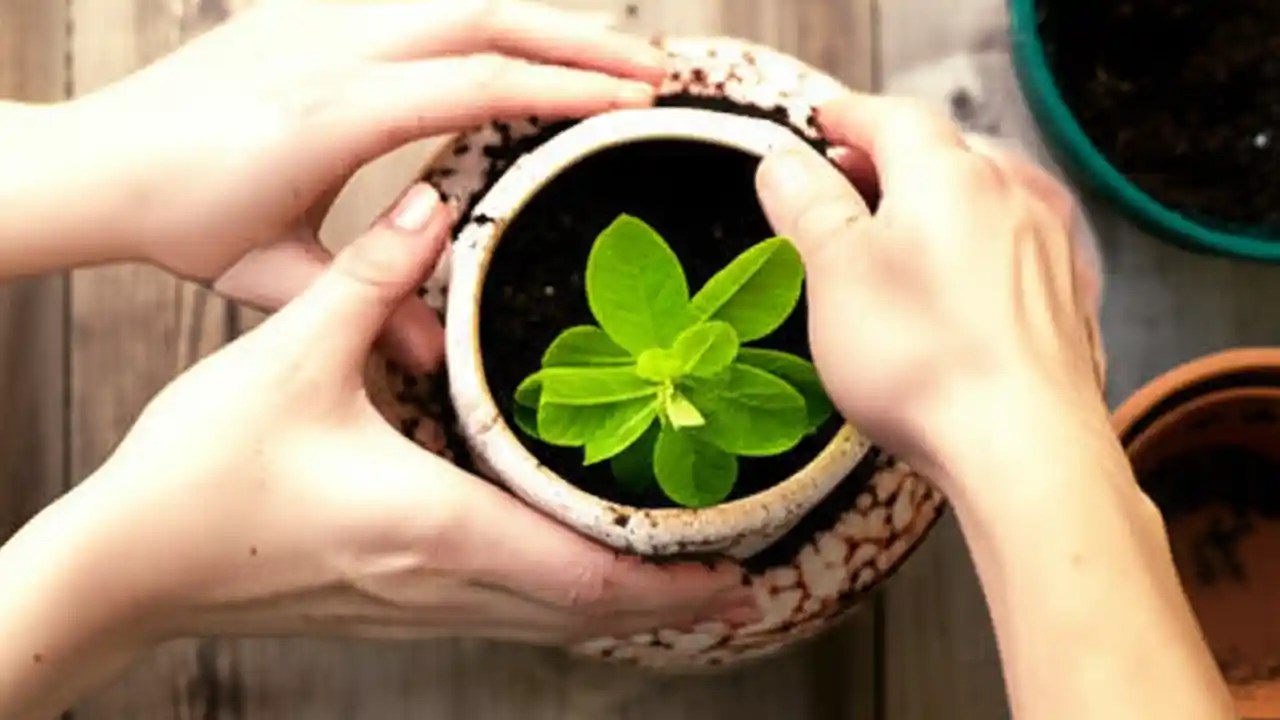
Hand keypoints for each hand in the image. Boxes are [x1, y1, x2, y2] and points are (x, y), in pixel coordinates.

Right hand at [60, 183, 752, 647]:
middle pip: (581, 612)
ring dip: (615, 604)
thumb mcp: (288, 360)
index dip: (669, 583)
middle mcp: (439, 581)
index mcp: (434, 524)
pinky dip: (554, 600)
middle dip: (666, 601)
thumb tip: (430, 212)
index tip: (735, 573)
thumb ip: (369, 281)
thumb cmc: (198, 477)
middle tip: (736, 579)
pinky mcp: (387, 606)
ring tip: (676, 578)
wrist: (127, 566)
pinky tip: (565, 571)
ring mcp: (413, 605)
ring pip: (542, 621)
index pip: (583, 574)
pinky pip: (498, 615)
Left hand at [70, 0, 663, 370]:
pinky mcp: (315, 13)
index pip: (475, 81)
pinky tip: (525, 42)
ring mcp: (324, 19)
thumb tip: (438, 357)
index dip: (562, 88)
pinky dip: (490, 18)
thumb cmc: (181, 215)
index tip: (633, 102)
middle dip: (581, 38)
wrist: (96, 155)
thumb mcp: (275, 273)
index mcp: (333, 110)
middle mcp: (335, 47)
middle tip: (655, 68)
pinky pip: (424, 3)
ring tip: (608, 52)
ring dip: (541, 19)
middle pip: (486, 15)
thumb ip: (367, 304)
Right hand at [755, 93, 1104, 489]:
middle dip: (892, 158)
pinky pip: (1017, 245)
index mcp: (947, 174)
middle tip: (847, 182)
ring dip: (940, 200)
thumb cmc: (919, 358)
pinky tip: (963, 281)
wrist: (1027, 447)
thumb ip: (808, 205)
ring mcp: (1052, 245)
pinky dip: (980, 244)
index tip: (821, 124)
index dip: (849, 117)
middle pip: (944, 152)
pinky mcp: (1072, 298)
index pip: (892, 117)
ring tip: (902, 230)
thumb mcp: (834, 273)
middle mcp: (1012, 192)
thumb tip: (784, 160)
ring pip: (987, 195)